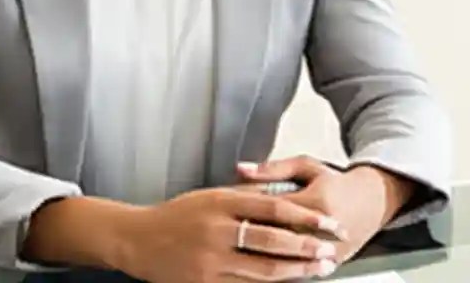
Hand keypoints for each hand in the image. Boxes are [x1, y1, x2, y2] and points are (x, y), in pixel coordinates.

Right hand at [115, 187, 347, 282]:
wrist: (137, 239)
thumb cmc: (177, 215)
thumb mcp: (211, 195)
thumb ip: (245, 197)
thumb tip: (284, 201)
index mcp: (222, 201)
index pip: (275, 207)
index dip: (307, 216)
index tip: (329, 223)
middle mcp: (218, 229)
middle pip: (274, 240)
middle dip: (308, 248)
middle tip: (331, 251)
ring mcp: (211, 259)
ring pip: (264, 268)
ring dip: (296, 270)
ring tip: (318, 269)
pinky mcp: (205, 282)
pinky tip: (288, 282)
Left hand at [237, 157, 417, 264]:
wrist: (373, 200)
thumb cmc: (336, 182)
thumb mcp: (307, 167)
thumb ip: (273, 169)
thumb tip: (241, 169)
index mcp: (316, 199)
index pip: (275, 211)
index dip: (250, 215)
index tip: (229, 219)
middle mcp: (324, 226)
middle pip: (282, 239)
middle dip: (254, 243)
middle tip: (228, 247)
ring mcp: (331, 246)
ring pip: (293, 259)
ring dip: (267, 261)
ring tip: (242, 263)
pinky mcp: (336, 260)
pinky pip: (306, 270)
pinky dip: (286, 272)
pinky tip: (266, 273)